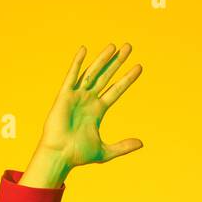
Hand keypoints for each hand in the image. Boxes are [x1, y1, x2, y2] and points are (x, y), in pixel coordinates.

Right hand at [35, 43, 144, 170]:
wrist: (59, 155)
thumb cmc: (78, 155)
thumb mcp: (105, 151)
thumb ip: (123, 147)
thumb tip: (141, 143)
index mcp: (98, 110)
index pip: (116, 90)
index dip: (127, 79)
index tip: (139, 67)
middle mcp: (88, 100)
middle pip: (106, 76)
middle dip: (117, 62)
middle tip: (128, 47)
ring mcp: (76, 96)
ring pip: (92, 73)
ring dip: (103, 59)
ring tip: (114, 46)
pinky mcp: (64, 96)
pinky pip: (72, 76)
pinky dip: (77, 63)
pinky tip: (84, 50)